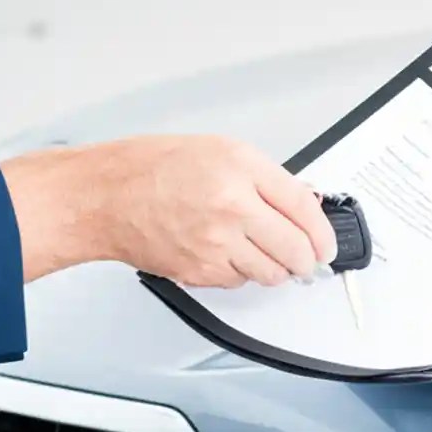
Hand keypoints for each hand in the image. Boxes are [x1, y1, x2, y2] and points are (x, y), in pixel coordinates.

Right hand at [2, 135, 337, 286]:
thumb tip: (303, 203)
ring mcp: (216, 242)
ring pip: (272, 273)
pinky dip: (243, 273)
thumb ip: (266, 178)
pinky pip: (241, 281)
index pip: (304, 207)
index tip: (327, 243)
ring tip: (266, 254)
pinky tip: (229, 253)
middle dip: (308, 259)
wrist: (104, 197)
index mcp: (240, 168)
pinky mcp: (200, 271)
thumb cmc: (152, 168)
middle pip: (296, 249)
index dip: (323, 231)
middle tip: (308, 258)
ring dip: (278, 269)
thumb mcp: (220, 150)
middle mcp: (232, 206)